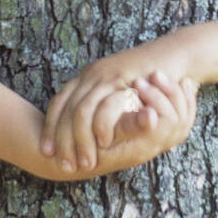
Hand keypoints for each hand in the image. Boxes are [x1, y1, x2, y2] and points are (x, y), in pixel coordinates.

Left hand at [42, 27, 202, 172]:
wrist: (170, 52)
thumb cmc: (146, 72)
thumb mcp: (116, 86)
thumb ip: (102, 101)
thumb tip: (87, 127)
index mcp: (86, 76)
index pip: (58, 104)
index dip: (51, 129)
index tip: (47, 151)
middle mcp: (90, 74)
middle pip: (65, 110)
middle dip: (63, 140)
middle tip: (65, 164)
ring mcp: (104, 75)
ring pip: (80, 111)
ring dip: (80, 140)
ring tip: (84, 162)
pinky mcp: (120, 78)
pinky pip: (101, 106)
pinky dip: (99, 127)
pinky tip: (103, 142)